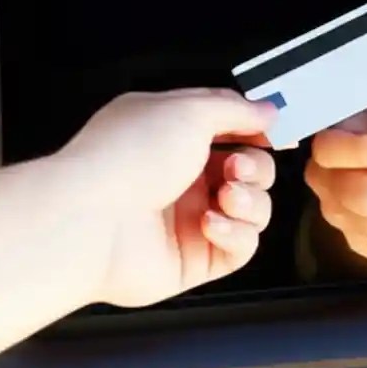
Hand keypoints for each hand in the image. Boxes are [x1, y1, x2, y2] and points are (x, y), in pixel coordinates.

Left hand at [56, 88, 277, 306]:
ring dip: (250, 201)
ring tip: (225, 198)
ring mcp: (187, 218)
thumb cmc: (126, 158)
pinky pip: (240, 248)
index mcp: (173, 134)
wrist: (89, 220)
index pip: (231, 129)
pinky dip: (235, 234)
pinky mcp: (193, 258)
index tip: (277, 132)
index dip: (258, 130)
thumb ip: (236, 109)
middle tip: (235, 168)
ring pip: (252, 210)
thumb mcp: (188, 110)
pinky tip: (210, 224)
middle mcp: (181, 176)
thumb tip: (268, 110)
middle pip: (250, 170)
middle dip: (255, 167)